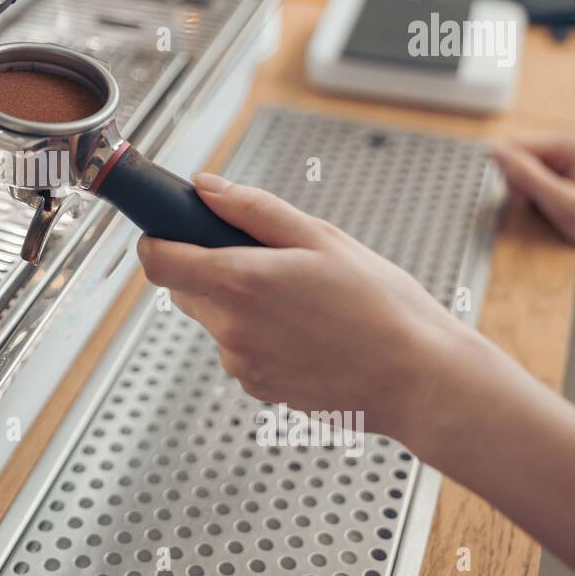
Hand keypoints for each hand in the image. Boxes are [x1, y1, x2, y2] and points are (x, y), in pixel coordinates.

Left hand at [135, 173, 478, 438]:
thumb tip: (204, 187)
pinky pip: (239, 350)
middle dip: (208, 267)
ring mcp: (242, 365)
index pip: (157, 262)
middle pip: (185, 288)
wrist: (418, 379)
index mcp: (240, 284)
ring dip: (238, 303)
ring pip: (215, 319)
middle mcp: (231, 330)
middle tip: (263, 258)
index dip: (156, 239)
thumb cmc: (380, 306)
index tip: (167, 228)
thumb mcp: (321, 238)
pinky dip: (258, 335)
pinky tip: (306, 331)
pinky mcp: (258, 389)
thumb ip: (252, 210)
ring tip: (300, 300)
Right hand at [490, 134, 574, 272]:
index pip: (516, 147)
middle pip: (519, 158)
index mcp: (569, 146)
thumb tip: (496, 152)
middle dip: (519, 185)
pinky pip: (534, 180)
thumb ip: (525, 175)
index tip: (520, 198)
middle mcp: (568, 147)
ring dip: (526, 193)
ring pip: (524, 171)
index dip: (510, 173)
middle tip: (536, 207)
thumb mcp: (559, 202)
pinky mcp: (564, 173)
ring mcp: (566, 160)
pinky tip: (549, 207)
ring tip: (547, 209)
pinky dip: (535, 197)